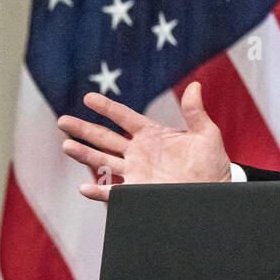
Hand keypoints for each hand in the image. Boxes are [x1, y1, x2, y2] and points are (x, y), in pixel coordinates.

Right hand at [57, 82, 231, 201]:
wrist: (216, 191)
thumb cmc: (213, 162)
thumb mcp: (206, 134)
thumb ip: (195, 112)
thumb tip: (194, 86)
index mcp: (152, 134)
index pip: (124, 117)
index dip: (106, 108)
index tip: (88, 98)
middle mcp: (139, 152)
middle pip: (105, 137)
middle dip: (84, 129)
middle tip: (62, 120)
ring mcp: (136, 172)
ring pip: (103, 161)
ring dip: (84, 154)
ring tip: (66, 145)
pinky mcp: (138, 191)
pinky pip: (113, 192)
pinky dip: (99, 192)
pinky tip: (84, 188)